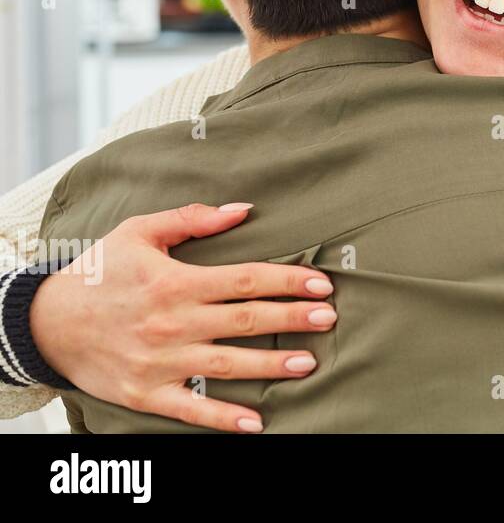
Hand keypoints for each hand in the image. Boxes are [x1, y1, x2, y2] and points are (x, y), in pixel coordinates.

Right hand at [29, 202, 335, 432]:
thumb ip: (193, 218)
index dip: (288, 280)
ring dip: (271, 365)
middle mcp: (172, 322)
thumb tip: (243, 209)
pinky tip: (255, 423)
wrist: (46, 323)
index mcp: (175, 281)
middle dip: (292, 318)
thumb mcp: (138, 232)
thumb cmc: (99, 272)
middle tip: (329, 318)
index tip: (322, 283)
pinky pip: (191, 408)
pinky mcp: (146, 393)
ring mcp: (160, 361)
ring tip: (309, 363)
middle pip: (245, 320)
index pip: (245, 279)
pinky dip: (223, 417)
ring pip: (227, 364)